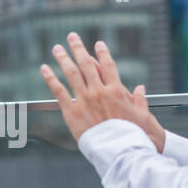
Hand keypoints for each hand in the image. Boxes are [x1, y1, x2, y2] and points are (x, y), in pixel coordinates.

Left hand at [40, 32, 166, 151]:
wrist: (122, 150)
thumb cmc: (135, 135)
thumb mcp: (143, 115)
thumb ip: (139, 100)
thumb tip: (140, 89)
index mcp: (116, 90)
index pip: (107, 66)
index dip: (102, 53)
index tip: (98, 44)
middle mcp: (99, 91)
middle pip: (86, 64)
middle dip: (78, 48)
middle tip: (72, 37)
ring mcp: (85, 100)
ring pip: (71, 74)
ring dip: (63, 58)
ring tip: (57, 48)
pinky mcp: (72, 112)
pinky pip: (59, 91)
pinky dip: (51, 79)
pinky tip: (44, 69)